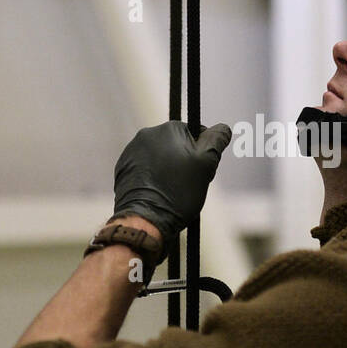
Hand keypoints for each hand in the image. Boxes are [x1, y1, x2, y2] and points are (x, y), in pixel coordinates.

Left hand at [111, 121, 231, 259]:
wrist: (145, 219)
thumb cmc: (178, 192)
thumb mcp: (206, 164)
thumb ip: (217, 139)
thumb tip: (222, 128)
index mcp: (167, 129)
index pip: (196, 133)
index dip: (203, 153)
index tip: (200, 171)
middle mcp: (146, 135)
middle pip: (178, 145)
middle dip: (185, 161)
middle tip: (187, 184)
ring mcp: (131, 152)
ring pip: (162, 157)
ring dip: (169, 170)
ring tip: (171, 190)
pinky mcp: (124, 168)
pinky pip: (147, 168)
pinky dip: (154, 178)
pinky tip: (158, 192)